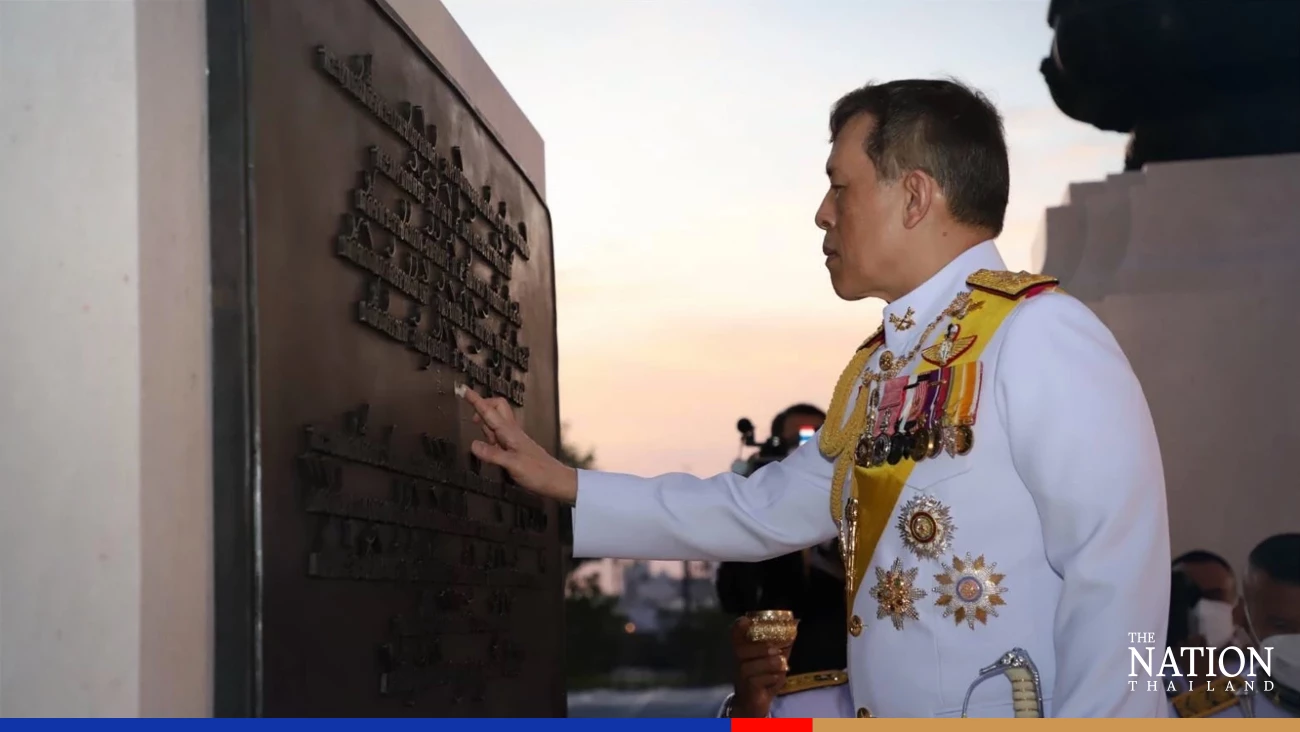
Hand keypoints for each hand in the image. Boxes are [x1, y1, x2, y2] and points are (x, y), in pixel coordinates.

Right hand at [459, 387, 577, 502]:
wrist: (556, 480)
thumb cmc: (538, 473)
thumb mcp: (513, 465)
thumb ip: (493, 454)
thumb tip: (473, 444)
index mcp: (510, 433)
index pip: (489, 411)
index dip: (475, 400)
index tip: (464, 389)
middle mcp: (511, 432)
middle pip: (496, 407)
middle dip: (482, 406)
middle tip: (472, 417)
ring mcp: (514, 439)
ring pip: (496, 421)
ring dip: (486, 423)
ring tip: (482, 437)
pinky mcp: (515, 447)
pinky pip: (499, 435)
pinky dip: (490, 436)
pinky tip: (490, 448)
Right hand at [729, 617, 790, 717]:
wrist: (754, 704)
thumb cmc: (764, 677)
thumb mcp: (774, 659)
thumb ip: (782, 645)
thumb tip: (795, 627)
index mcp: (744, 649)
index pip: (735, 634)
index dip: (739, 626)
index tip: (748, 620)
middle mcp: (738, 661)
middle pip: (741, 650)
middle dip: (761, 648)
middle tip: (776, 650)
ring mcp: (741, 675)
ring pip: (751, 666)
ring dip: (770, 664)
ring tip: (781, 665)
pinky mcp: (748, 688)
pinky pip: (757, 680)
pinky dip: (771, 679)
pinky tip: (776, 679)